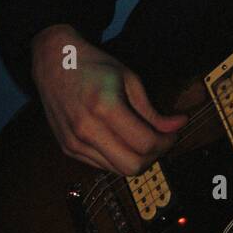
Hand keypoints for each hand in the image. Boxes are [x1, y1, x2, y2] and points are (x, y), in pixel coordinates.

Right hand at [31, 25, 187, 175]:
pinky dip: (118, 157)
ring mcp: (74, 142)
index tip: (173, 133)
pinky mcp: (67, 148)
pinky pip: (101, 165)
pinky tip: (123, 140)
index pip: (145, 143)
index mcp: (104, 107)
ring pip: (117, 170)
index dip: (166, 142)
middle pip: (132, 166)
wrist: (54, 62)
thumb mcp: (129, 79)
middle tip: (162, 140)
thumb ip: (152, 110)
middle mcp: (86, 129)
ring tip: (144, 139)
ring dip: (137, 159)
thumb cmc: (94, 65)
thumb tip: (178, 125)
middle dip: (154, 157)